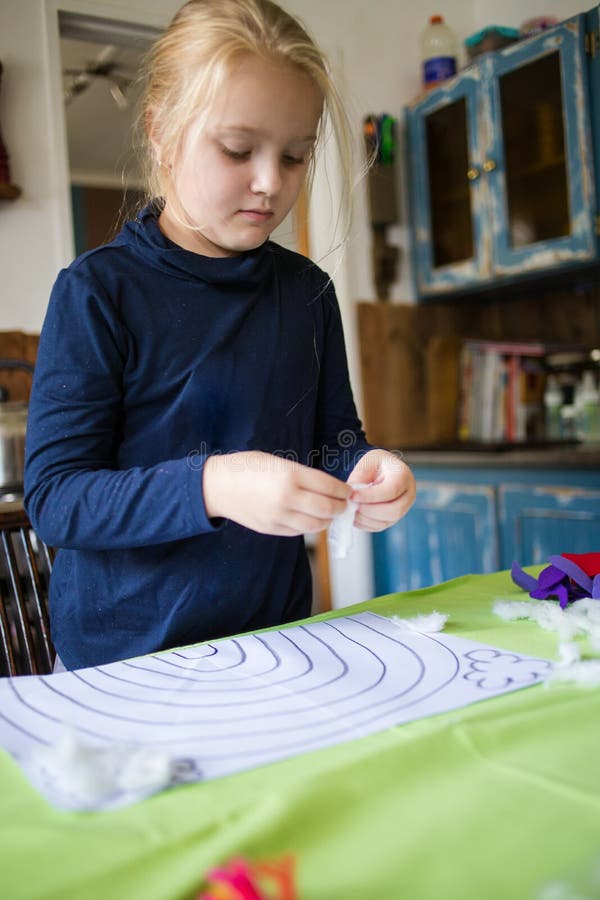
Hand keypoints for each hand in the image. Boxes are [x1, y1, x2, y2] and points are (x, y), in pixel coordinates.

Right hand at [203, 451, 351, 535]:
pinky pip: (299, 531)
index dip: (344, 490)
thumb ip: (303, 475)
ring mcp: (278, 516)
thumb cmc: (247, 467)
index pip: (330, 487)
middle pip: (328, 509)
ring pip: (316, 525)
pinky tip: (309, 517)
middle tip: (344, 504)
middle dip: (341, 507)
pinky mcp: (271, 529)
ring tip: (328, 512)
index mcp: (290, 475)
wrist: (216, 486)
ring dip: (327, 520)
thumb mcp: (278, 462)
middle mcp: (287, 498)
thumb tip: (329, 488)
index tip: (348, 491)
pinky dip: (309, 525)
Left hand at [347, 449, 415, 531]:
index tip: (352, 496)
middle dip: (370, 510)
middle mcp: (408, 494)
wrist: (381, 470)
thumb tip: (352, 496)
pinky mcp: (393, 518)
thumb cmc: (374, 464)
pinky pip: (380, 526)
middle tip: (352, 505)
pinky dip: (365, 524)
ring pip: (387, 521)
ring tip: (351, 510)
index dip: (370, 496)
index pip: (391, 490)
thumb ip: (360, 477)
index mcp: (403, 475)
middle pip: (394, 510)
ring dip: (366, 518)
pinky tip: (355, 516)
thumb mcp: (367, 462)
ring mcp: (403, 508)